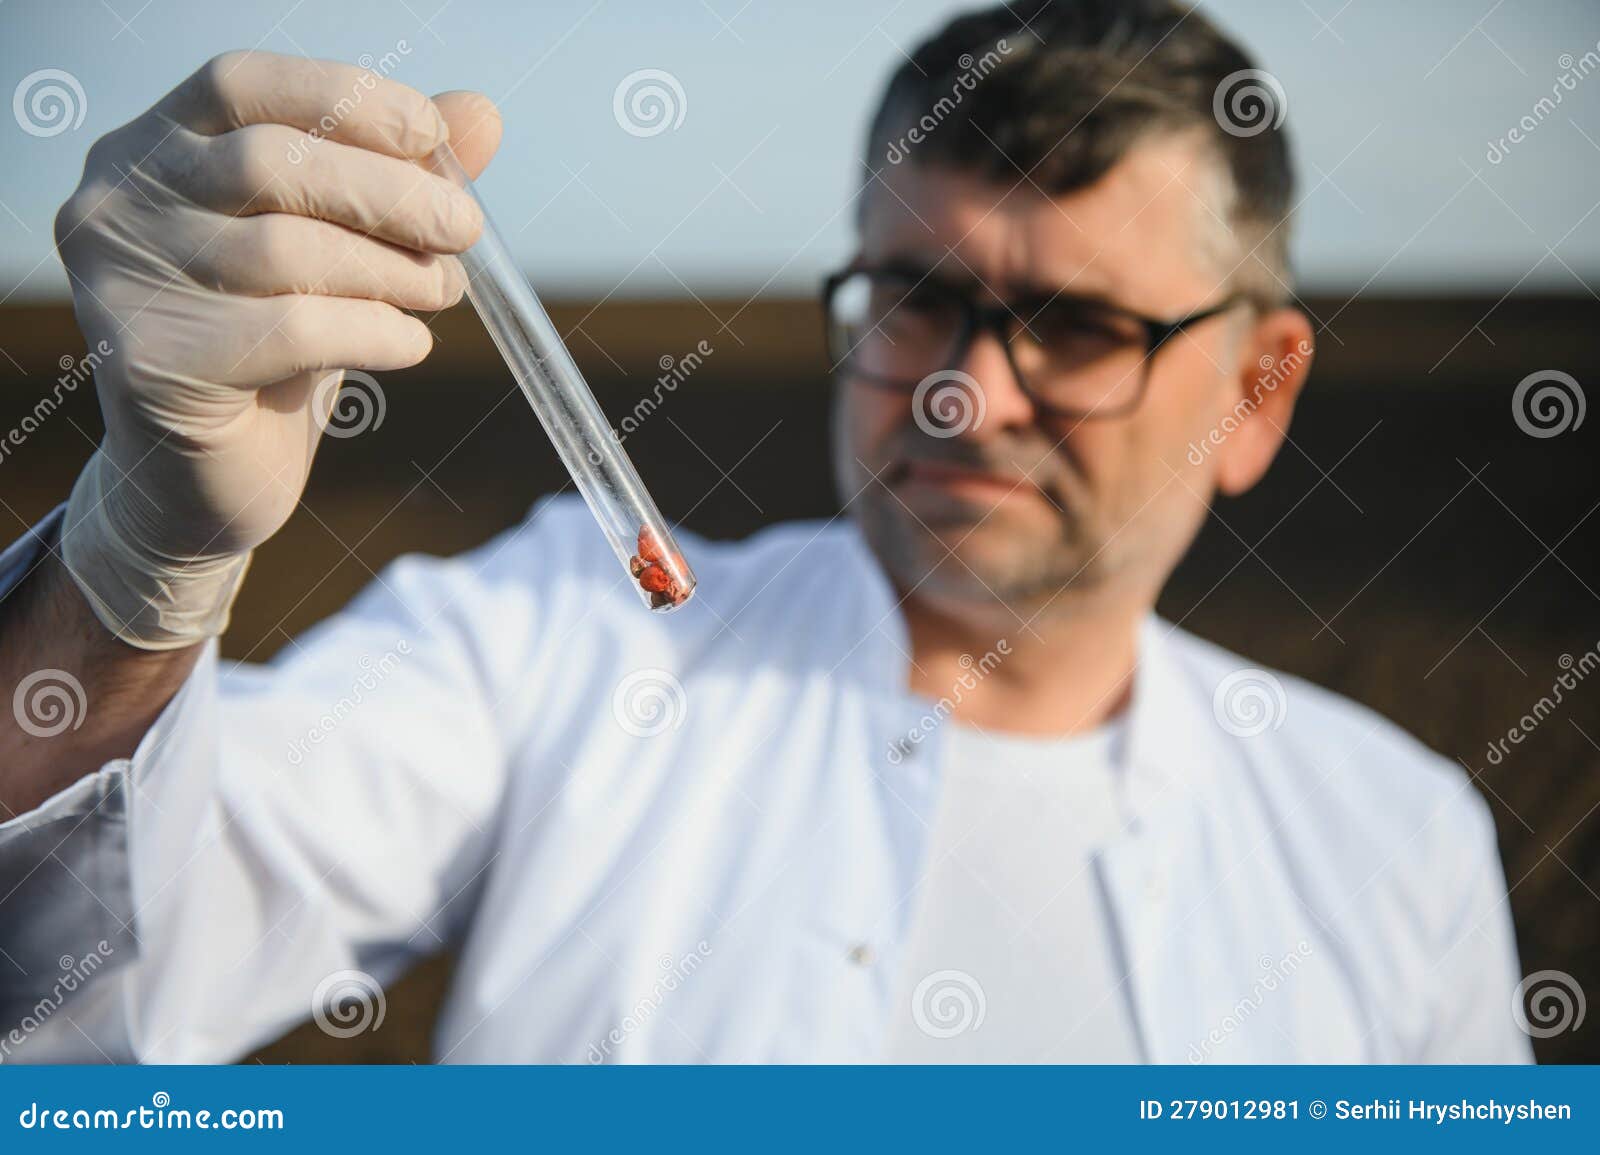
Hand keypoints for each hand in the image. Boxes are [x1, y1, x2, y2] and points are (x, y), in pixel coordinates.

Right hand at [53, 51, 500, 644]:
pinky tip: (409, 346)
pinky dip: (373, 333)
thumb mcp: (338, 251)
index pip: (241, 84)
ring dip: (391, 269)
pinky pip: (291, 332)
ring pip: (286, 250)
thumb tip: (480, 113)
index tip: (431, 136)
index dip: (345, 99)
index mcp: (154, 149)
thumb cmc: (274, 349)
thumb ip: (395, 177)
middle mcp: (116, 202)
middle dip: (390, 194)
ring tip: (442, 291)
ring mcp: (122, 282)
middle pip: (271, 163)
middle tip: (463, 228)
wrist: (208, 481)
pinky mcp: (150, 363)